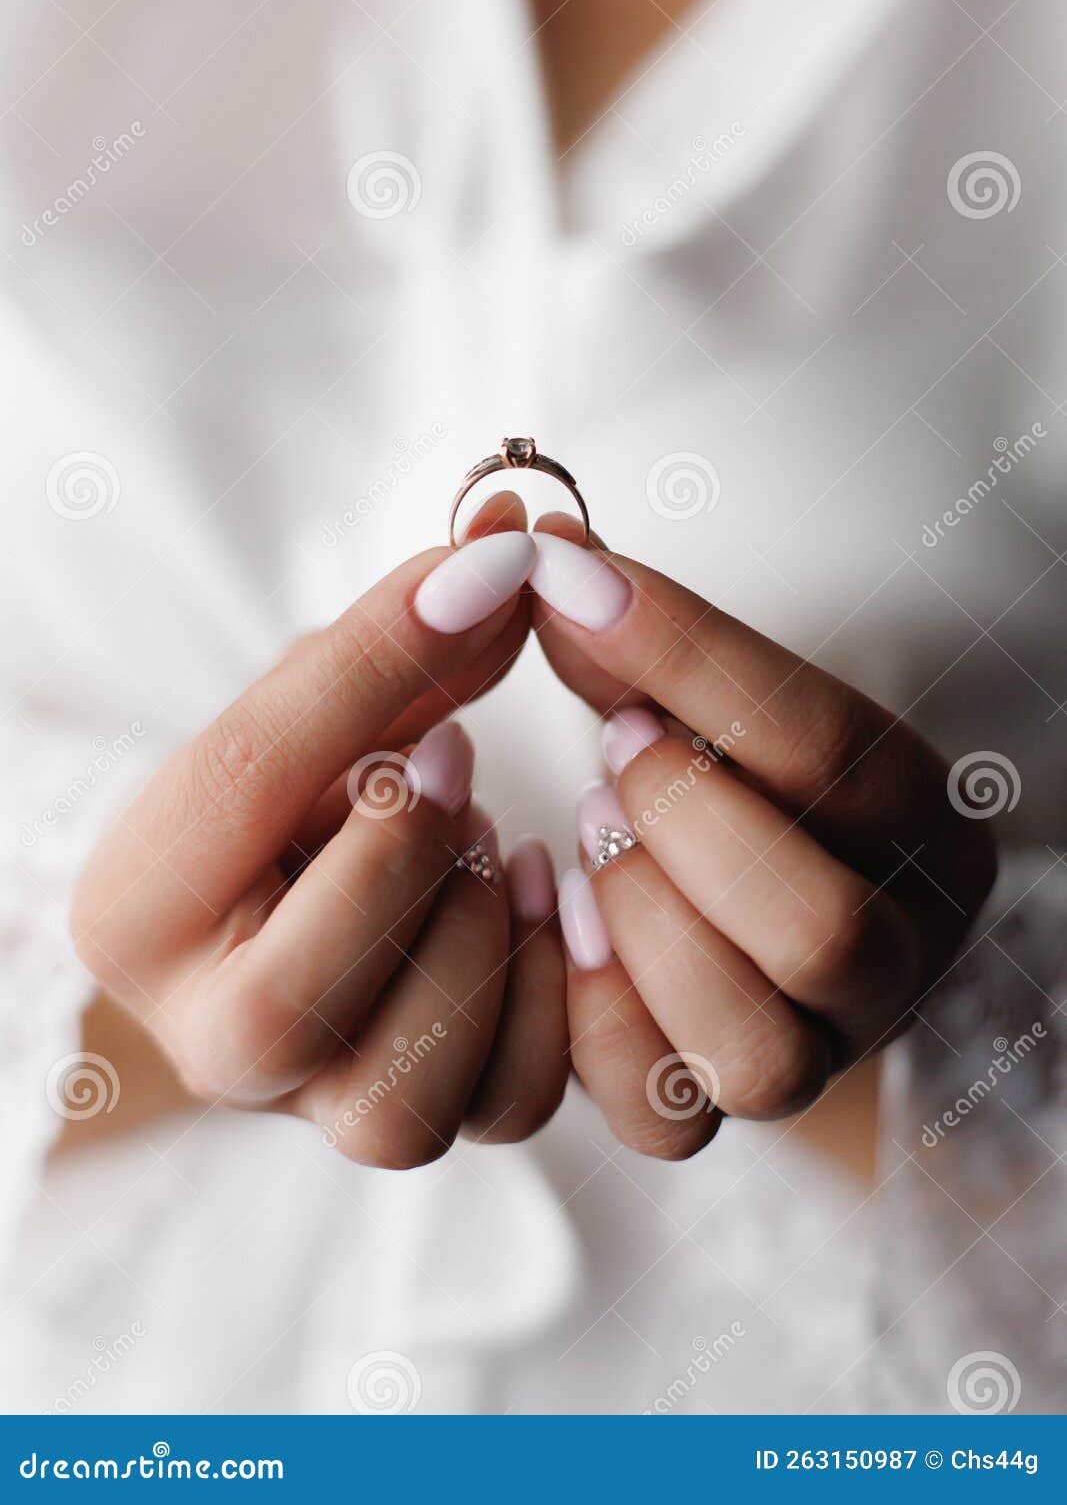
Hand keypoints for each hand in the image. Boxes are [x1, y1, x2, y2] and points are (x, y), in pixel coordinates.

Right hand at [71, 497, 568, 1165]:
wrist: (299, 903)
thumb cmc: (299, 790)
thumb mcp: (322, 705)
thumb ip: (399, 634)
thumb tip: (509, 535)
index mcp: (134, 909)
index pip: (238, 787)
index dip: (371, 676)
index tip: (479, 582)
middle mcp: (207, 1038)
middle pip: (290, 1006)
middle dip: (402, 863)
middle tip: (451, 762)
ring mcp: (312, 1103)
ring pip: (401, 1099)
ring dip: (473, 942)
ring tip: (485, 839)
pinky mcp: (414, 1117)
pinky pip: (507, 1107)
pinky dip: (548, 995)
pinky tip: (538, 900)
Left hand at [528, 514, 997, 1160]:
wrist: (746, 893)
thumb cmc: (734, 776)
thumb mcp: (717, 699)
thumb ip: (645, 643)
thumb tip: (550, 559)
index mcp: (922, 821)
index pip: (824, 747)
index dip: (686, 665)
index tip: (577, 590)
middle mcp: (897, 952)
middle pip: (818, 929)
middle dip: (686, 828)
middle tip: (612, 754)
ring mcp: (819, 1049)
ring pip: (755, 1053)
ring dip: (645, 932)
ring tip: (590, 840)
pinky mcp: (724, 1111)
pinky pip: (668, 1122)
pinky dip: (598, 1023)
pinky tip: (567, 926)